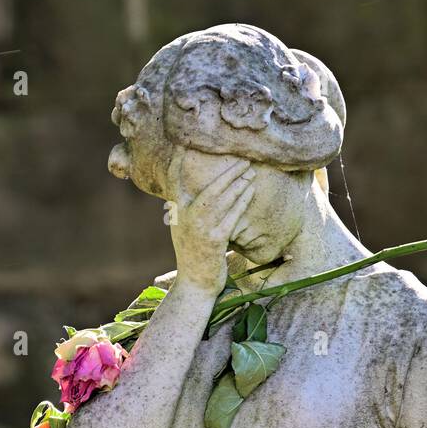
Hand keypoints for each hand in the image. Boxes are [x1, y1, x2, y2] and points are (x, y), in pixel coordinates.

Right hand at [169, 156, 255, 293]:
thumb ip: (189, 211)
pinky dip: (241, 200)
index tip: (186, 143)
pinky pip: (231, 215)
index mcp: (178, 212)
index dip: (180, 160)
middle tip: (243, 157)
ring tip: (250, 171)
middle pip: (210, 187)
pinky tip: (250, 190)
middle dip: (228, 171)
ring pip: (222, 199)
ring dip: (238, 183)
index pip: (176, 180)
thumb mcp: (186, 230)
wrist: (195, 284)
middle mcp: (187, 218)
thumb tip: (198, 193)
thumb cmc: (195, 256)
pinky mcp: (214, 240)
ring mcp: (200, 229)